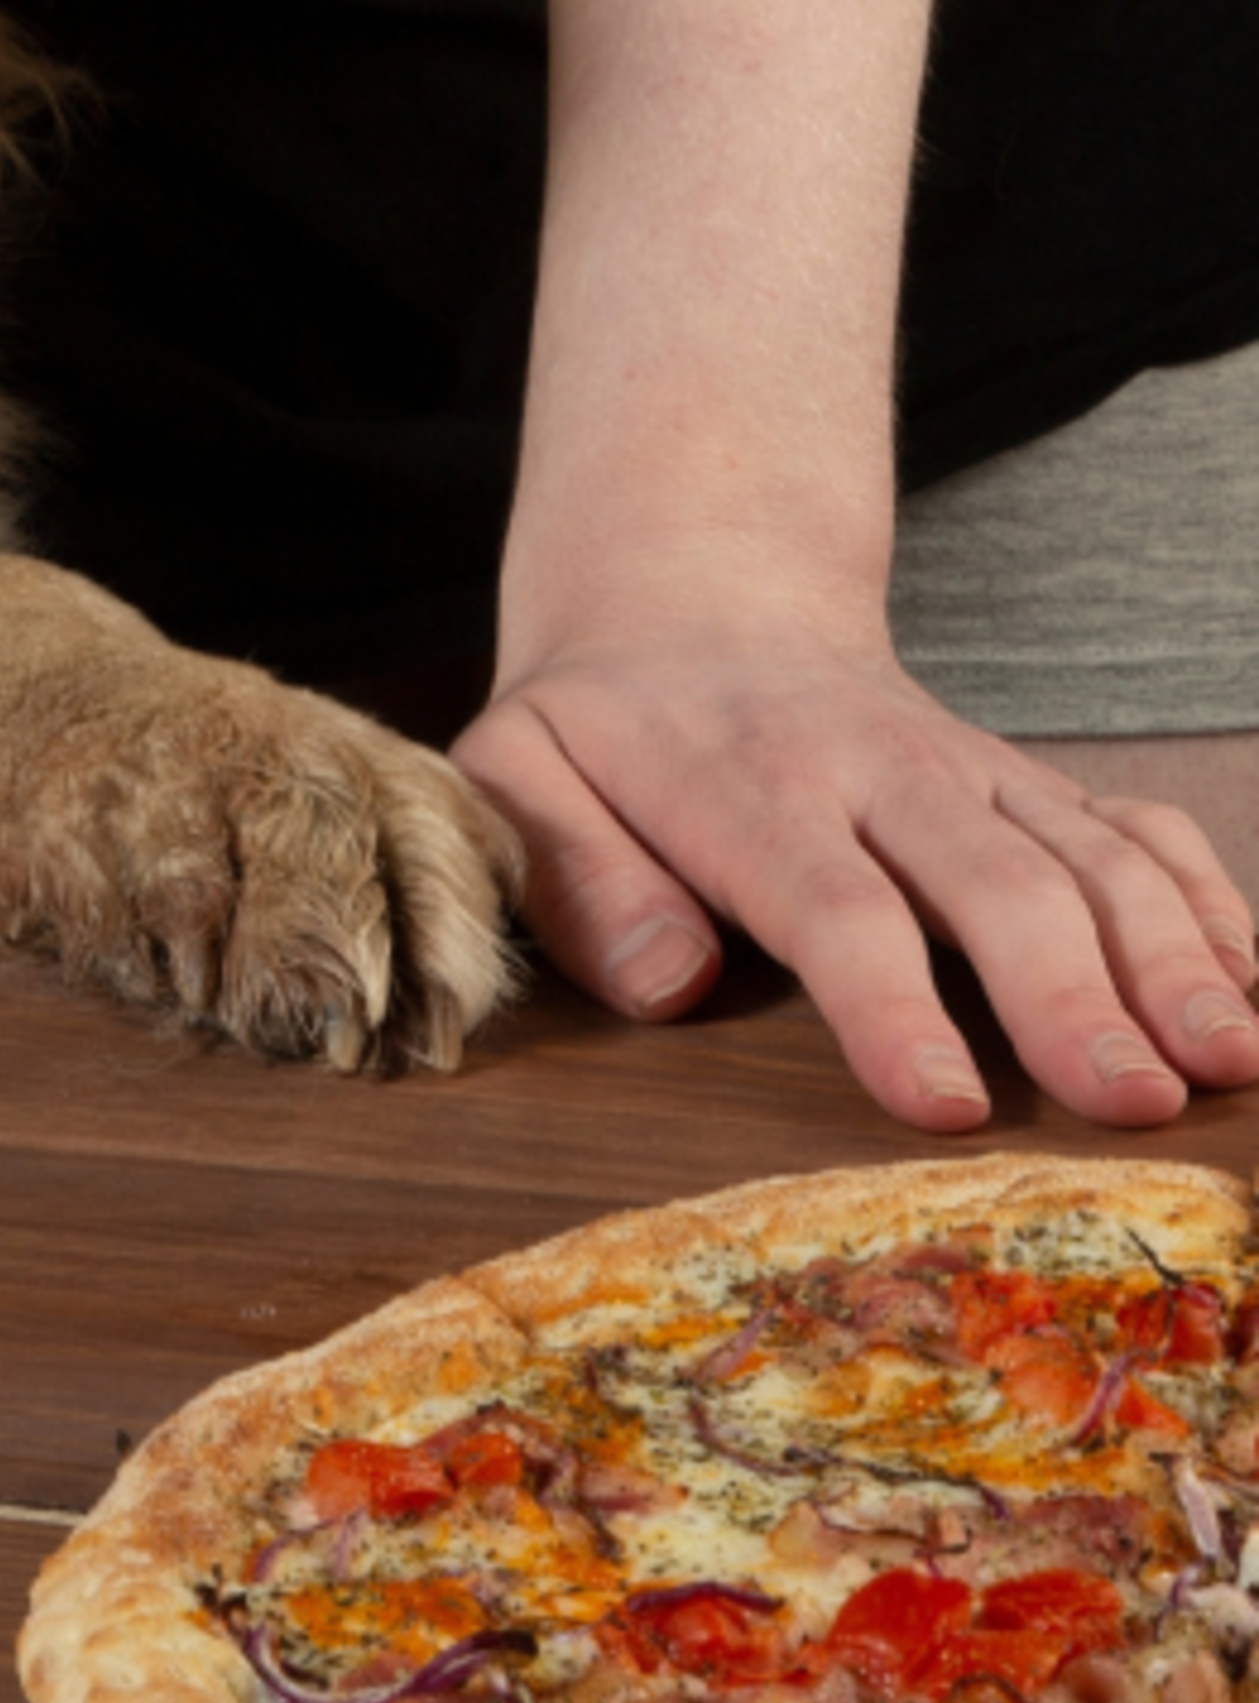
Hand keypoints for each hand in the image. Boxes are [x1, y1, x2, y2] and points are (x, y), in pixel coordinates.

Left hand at [457, 621, 1258, 1131]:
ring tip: (1227, 1061)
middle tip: (1133, 1100)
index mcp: (748, 783)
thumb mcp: (517, 772)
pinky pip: (1140, 829)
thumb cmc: (598, 726)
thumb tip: (672, 986)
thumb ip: (578, 874)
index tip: (941, 1101)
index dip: (889, 1002)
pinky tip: (1253, 989)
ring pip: (1091, 854)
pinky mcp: (1032, 784)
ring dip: (1170, 954)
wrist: (691, 601)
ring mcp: (975, 772)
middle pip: (992, 882)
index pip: (830, 901)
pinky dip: (1210, 900)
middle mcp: (882, 770)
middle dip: (1069, 992)